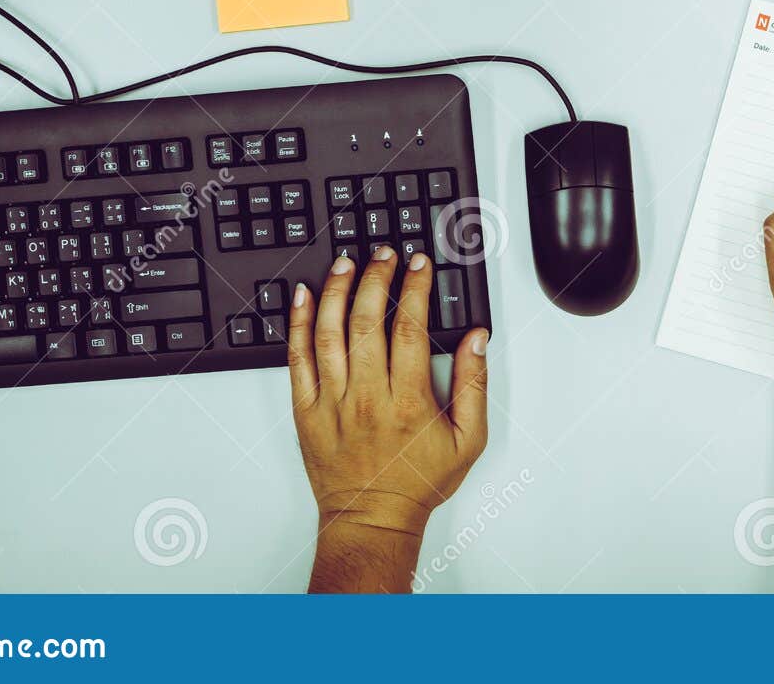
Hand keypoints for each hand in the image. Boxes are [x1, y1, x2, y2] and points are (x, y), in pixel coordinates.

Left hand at [288, 248, 488, 591]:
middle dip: (376, 277)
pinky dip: (298, 323)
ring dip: (336, 290)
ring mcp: (332, 402)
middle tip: (384, 254)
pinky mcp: (306, 410)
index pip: (409, 327)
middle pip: (366, 320)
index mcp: (408, 400)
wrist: (371, 520)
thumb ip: (475, 385)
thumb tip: (476, 339)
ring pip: (328, 332)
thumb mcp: (468, 440)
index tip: (418, 264)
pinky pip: (297, 359)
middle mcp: (366, 396)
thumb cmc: (417, 483)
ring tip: (346, 262)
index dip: (415, 288)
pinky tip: (302, 296)